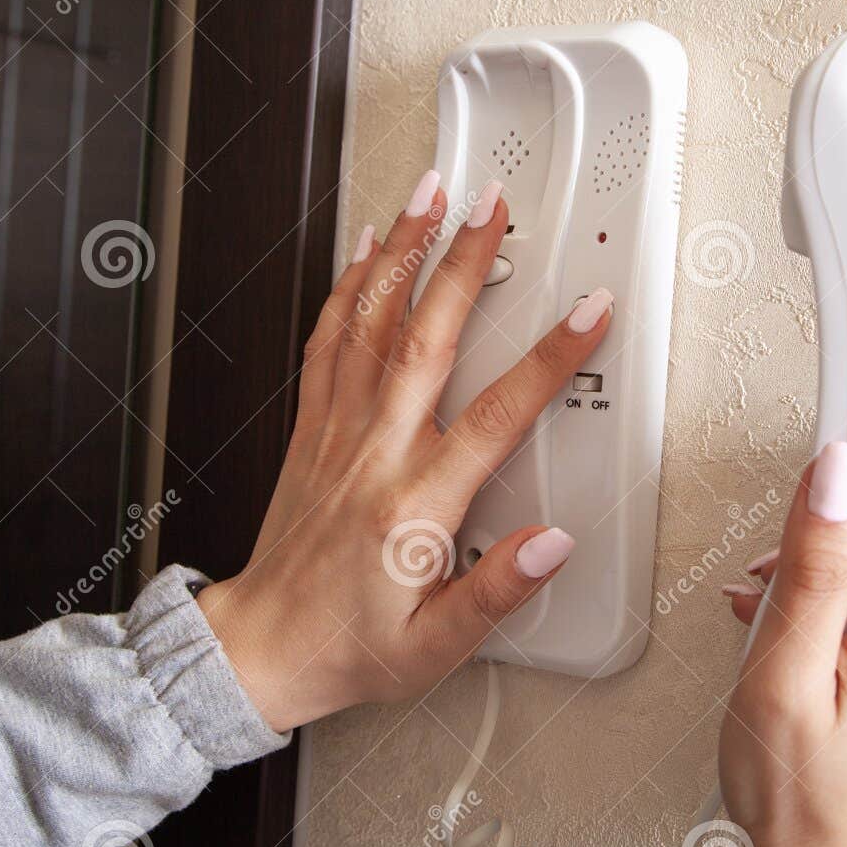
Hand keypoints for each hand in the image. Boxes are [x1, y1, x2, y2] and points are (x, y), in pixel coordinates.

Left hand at [197, 171, 613, 731]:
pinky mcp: (311, 430)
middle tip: (490, 205)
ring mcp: (336, 434)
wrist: (260, 649)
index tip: (586, 312)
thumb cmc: (349, 646)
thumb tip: (553, 543)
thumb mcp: (435, 645)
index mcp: (414, 505)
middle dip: (462, 264)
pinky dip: (347, 290)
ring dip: (403, 254)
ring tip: (428, 196)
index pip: (495, 417)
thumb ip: (497, 590)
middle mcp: (373, 454)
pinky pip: (328, 344)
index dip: (548, 360)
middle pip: (426, 340)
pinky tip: (365, 253)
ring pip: (370, 325)